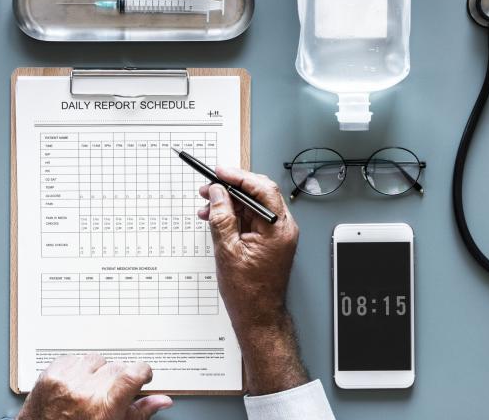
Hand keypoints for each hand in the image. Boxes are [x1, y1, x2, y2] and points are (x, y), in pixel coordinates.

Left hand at [17, 355, 172, 419]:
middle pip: (116, 366)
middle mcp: (84, 391)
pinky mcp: (49, 376)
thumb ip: (139, 413)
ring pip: (95, 359)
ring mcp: (65, 381)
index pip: (133, 373)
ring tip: (90, 391)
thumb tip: (162, 401)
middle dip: (117, 378)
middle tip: (111, 394)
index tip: (142, 376)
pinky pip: (72, 359)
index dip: (142, 372)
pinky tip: (75, 385)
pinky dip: (75, 369)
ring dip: (96, 371)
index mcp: (104, 406)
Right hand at [198, 167, 308, 394]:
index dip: (238, 177)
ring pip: (251, 206)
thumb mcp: (227, 251)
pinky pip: (250, 219)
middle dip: (231, 188)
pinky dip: (233, 216)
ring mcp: (276, 234)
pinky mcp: (268, 240)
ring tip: (206, 207)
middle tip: (208, 188)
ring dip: (228, 203)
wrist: (257, 316)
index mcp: (278, 229)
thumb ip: (222, 218)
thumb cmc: (248, 292)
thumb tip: (217, 193)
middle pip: (258, 194)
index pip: (262, 189)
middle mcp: (281, 228)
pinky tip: (215, 219)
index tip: (219, 173)